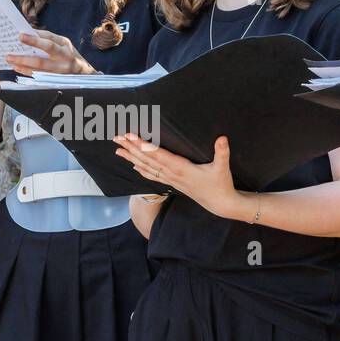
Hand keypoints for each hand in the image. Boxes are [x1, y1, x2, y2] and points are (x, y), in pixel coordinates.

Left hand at [7, 30, 93, 76]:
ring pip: (38, 71)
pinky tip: (17, 68)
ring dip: (23, 66)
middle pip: (42, 60)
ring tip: (10, 60)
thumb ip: (48, 37)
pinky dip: (27, 72)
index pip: (49, 42)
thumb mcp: (63, 43)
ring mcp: (60, 73)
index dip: (34, 40)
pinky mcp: (57, 81)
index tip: (20, 36)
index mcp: (65, 47)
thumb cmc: (69, 54)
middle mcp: (64, 61)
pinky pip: (39, 78)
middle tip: (9, 54)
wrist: (85, 72)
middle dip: (24, 57)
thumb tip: (29, 32)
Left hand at [114, 133, 246, 220]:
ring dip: (132, 158)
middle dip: (131, 148)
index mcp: (181, 168)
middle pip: (147, 160)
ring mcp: (171, 180)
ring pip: (147, 167)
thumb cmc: (221, 184)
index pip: (157, 154)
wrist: (220, 204)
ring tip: (118, 150)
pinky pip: (153, 176)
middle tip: (117, 138)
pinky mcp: (173, 183)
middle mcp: (172, 174)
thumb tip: (222, 138)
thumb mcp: (223, 168)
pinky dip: (142, 170)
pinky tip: (134, 166)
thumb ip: (222, 153)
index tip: (131, 136)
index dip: (143, 145)